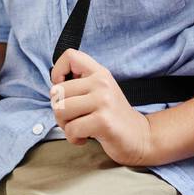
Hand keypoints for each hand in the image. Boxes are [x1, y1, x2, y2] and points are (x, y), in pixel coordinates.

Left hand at [50, 49, 154, 165]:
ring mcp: (103, 101)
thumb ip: (80, 84)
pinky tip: (85, 138)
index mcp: (100, 73)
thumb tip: (53, 90)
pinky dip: (73, 138)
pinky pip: (71, 129)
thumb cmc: (112, 116)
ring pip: (61, 110)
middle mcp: (102, 83)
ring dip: (65, 125)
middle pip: (57, 91)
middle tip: (74, 118)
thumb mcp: (100, 92)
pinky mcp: (103, 121)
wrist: (140, 137)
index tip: (66, 90)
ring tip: (79, 128)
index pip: (70, 56)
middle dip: (59, 110)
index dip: (58, 72)